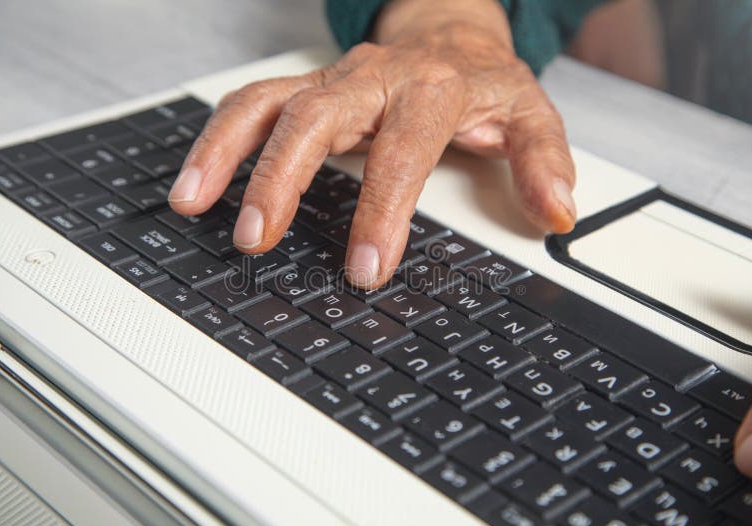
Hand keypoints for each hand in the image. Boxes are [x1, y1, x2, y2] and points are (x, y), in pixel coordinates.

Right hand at [167, 0, 576, 287]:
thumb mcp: (530, 113)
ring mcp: (333, 82)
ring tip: (194, 202)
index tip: (365, 266)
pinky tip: (195, 182)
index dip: (382, 210)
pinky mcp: (307, 88)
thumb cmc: (483, 81)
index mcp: (431, 89)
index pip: (403, 152)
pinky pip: (253, 105)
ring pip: (269, 104)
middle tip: (260, 237)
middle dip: (283, 178)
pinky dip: (217, 140)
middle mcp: (373, 80)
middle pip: (316, 117)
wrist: (449, 33)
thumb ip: (544, 162)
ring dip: (228, 153)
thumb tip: (557, 213)